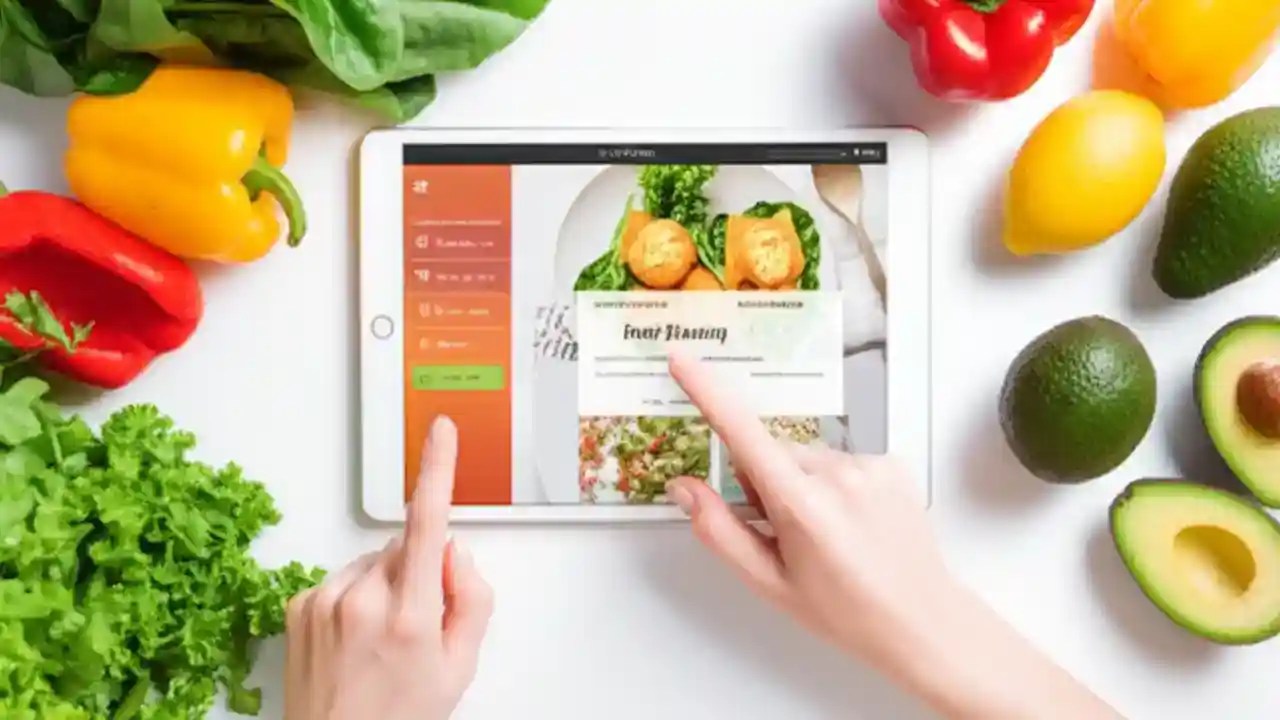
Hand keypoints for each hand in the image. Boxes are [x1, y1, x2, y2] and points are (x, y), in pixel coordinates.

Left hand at [285, 417, 492, 719]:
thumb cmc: (399, 718)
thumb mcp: (460, 667)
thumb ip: (472, 599)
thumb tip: (454, 553)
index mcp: (411, 615)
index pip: (429, 523)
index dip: (437, 469)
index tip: (441, 431)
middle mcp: (363, 601)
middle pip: (406, 547)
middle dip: (421, 569)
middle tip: (420, 624)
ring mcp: (325, 601)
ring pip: (374, 563)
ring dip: (385, 586)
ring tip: (381, 641)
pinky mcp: (299, 604)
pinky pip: (342, 579)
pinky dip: (354, 598)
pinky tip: (354, 639)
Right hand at [664, 350, 1116, 719]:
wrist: (922, 621)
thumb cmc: (844, 611)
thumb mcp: (769, 582)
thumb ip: (719, 530)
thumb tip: (684, 487)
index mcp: (802, 505)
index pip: (741, 434)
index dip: (707, 391)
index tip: (681, 360)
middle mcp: (837, 474)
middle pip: (772, 454)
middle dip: (766, 484)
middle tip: (788, 537)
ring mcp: (869, 464)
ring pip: (806, 458)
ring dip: (802, 485)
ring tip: (828, 536)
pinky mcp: (890, 462)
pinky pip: (840, 461)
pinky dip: (835, 485)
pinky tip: (852, 522)